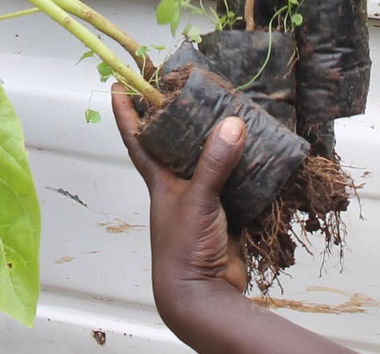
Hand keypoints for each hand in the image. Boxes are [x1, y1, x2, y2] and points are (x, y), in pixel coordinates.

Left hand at [112, 86, 249, 303]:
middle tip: (190, 84)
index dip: (126, 110)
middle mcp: (178, 186)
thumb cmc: (184, 248)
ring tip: (232, 107)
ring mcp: (202, 200)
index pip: (137, 137)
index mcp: (160, 180)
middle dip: (180, 115)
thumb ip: (213, 163)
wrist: (203, 295)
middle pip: (175, 143)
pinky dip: (247, 167)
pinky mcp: (226, 213)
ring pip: (209, 160)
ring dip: (219, 139)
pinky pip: (236, 182)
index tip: (119, 82)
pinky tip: (260, 149)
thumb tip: (231, 124)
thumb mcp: (196, 200)